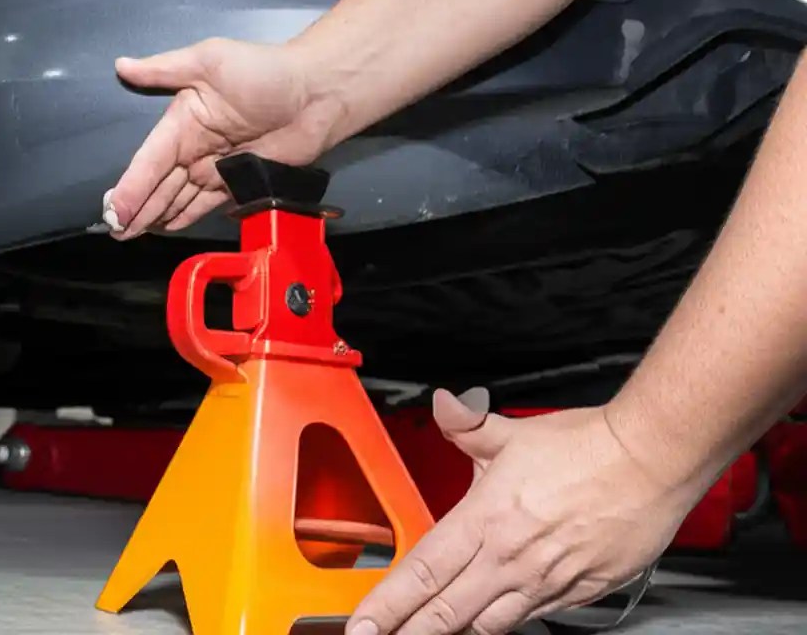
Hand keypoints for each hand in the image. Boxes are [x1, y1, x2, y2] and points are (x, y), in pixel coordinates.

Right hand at [103, 37, 342, 238]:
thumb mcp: (209, 59)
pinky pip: (203, 204)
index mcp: (182, 120)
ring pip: (176, 197)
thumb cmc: (265, 72)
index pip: (149, 160)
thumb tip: (121, 66)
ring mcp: (214, 168)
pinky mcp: (237, 183)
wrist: (318, 93)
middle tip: (114, 231)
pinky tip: (164, 228)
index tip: (113, 210)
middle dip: (135, 208)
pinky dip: (183, 217)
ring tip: (130, 235)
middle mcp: (192, 147)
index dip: (131, 187)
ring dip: (154, 216)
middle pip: (158, 185)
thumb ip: (164, 69)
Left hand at [348, 390, 699, 634]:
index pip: (422, 573)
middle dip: (409, 634)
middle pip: (445, 613)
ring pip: (487, 625)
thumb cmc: (588, 447)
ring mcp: (545, 581)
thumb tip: (442, 405)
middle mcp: (510, 558)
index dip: (387, 606)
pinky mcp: (578, 592)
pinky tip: (487, 626)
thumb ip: (466, 425)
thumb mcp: (511, 432)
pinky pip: (529, 618)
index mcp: (485, 520)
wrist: (653, 460)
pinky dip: (502, 625)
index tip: (363, 625)